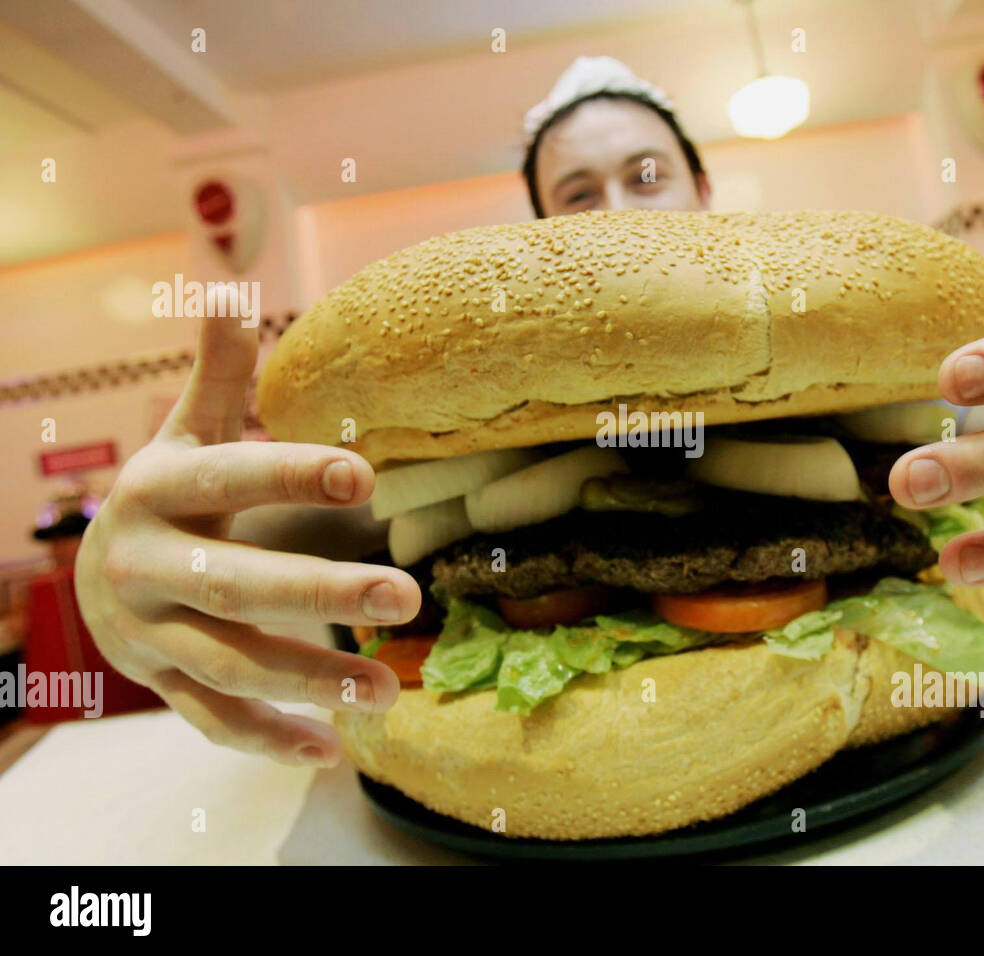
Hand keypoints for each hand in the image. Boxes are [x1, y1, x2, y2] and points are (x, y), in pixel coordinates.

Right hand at [75, 315, 421, 764]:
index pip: (229, 481)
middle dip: (318, 594)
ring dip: (309, 681)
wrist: (92, 577)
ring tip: (390, 691)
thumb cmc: (167, 495)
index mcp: (158, 492)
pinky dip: (268, 740)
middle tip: (407, 596)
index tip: (363, 476)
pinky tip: (333, 750)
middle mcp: (148, 567)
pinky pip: (212, 721)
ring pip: (229, 665)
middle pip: (235, 586)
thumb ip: (217, 374)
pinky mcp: (164, 685)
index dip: (288, 475)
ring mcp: (152, 635)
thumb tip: (227, 286)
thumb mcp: (184, 433)